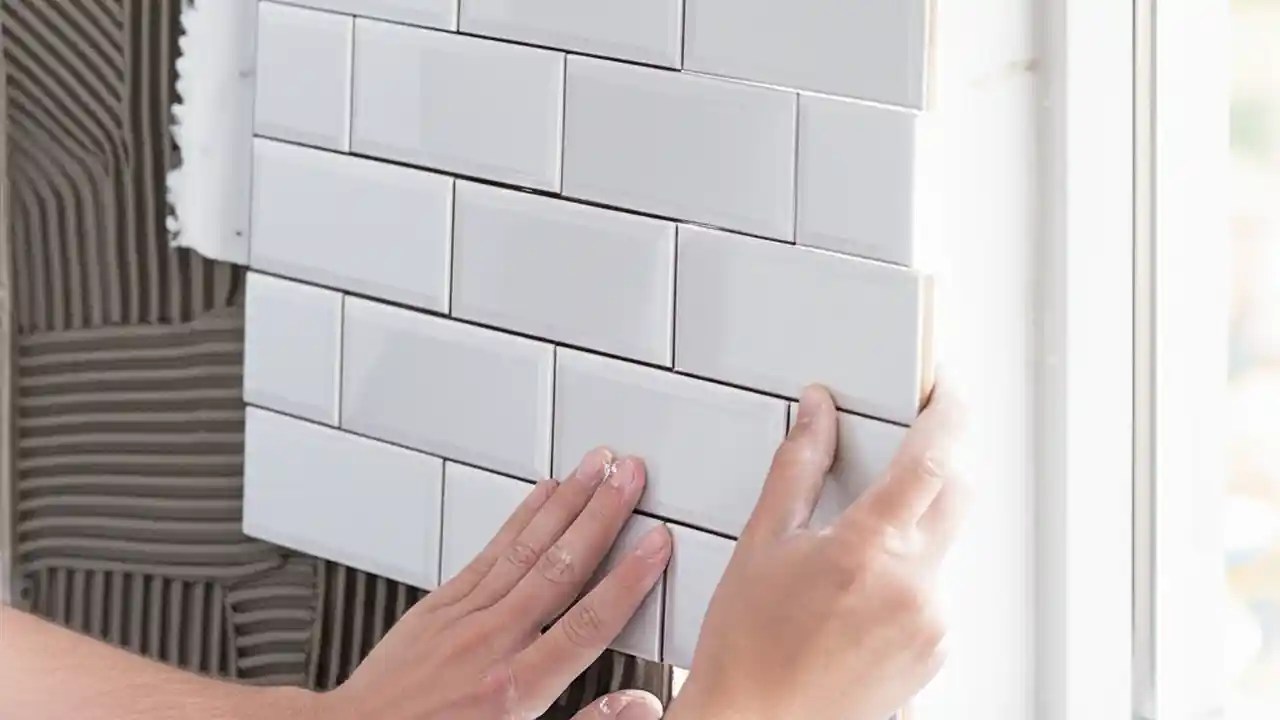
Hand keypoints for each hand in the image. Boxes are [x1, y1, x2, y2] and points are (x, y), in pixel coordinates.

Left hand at [319, 448, 671, 719]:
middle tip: (631, 475)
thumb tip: (639, 705)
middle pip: (561, 568)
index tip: (656, 544)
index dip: (628, 579)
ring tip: (596, 466)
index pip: (588, 623)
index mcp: (516, 688)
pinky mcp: (438, 605)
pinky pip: (489, 552)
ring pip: (526, 548)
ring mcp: (462, 618)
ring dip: (567, 502)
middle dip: (602, 515)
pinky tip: (542, 494)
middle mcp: (492, 643)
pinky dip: (520, 519)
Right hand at [667, 383, 968, 719]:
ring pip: (944, 542)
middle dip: (938, 460)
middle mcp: (912, 587)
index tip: (943, 391)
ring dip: (915, 524)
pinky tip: (858, 592)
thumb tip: (817, 414)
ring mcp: (931, 624)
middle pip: (956, 493)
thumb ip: (796, 466)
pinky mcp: (934, 651)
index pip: (934, 458)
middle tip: (902, 448)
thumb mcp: (761, 542)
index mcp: (867, 550)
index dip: (947, 413)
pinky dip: (909, 573)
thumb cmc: (747, 649)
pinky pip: (936, 589)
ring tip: (851, 552)